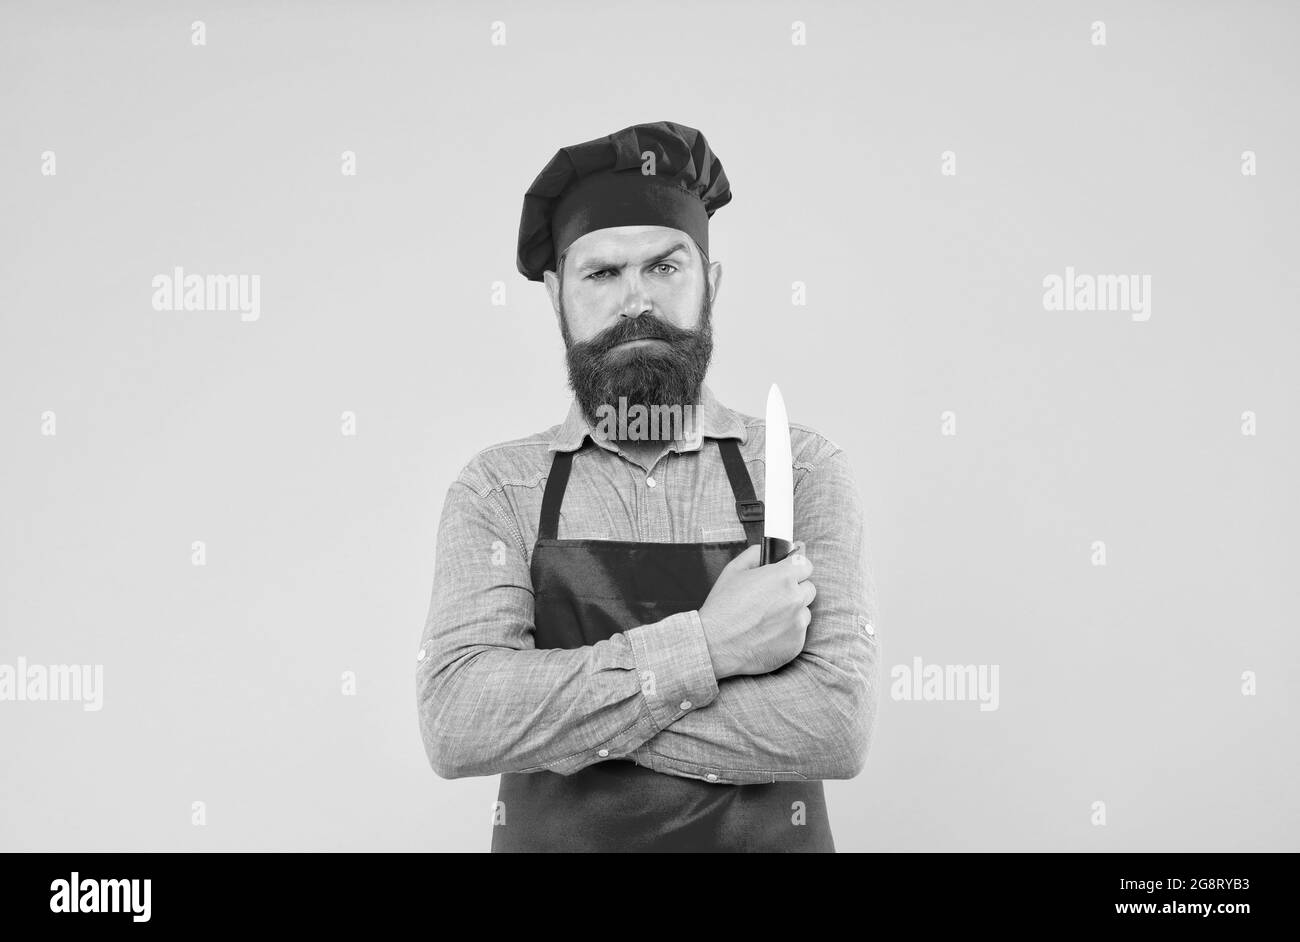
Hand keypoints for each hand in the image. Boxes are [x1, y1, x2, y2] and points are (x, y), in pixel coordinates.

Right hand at [697, 540, 814, 678]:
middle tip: (773, 597)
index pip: (806, 564)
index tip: (788, 572)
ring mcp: (797, 624)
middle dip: (795, 589)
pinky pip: (799, 633)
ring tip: (767, 618)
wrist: (715, 645)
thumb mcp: (733, 570)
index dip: (795, 568)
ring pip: (804, 612)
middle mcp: (795, 599)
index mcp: (782, 577)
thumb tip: (769, 550)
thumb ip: (755, 554)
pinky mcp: (796, 644)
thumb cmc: (722, 608)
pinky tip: (767, 633)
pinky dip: (787, 632)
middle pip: (808, 588)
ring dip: (792, 612)